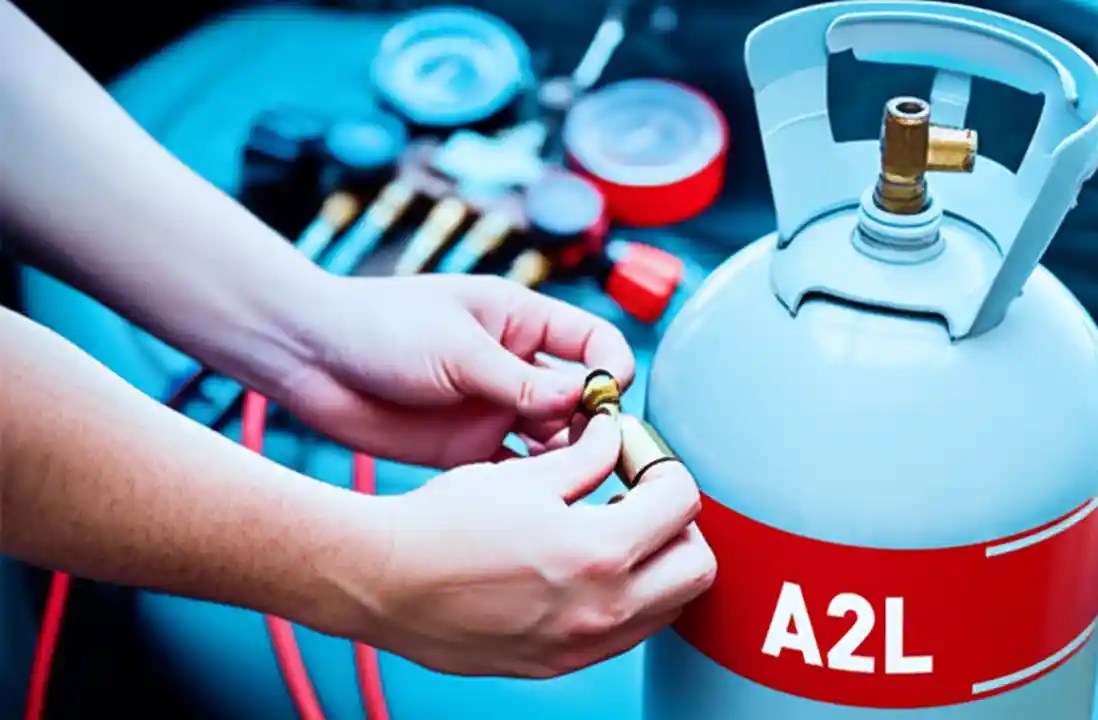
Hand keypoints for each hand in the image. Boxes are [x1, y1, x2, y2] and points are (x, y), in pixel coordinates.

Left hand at [274, 273, 635, 466]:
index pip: (593, 342)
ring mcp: (496, 409)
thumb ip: (520, 380)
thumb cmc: (380, 328)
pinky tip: (535, 500)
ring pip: (556, 439)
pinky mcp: (471, 448)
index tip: (608, 397)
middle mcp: (518, 367)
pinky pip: (518, 471)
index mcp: (522, 322)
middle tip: (596, 455)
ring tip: (570, 482)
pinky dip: (533, 485)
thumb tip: (584, 399)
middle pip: (582, 398)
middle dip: (594, 424)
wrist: (311, 359)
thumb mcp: (458, 348)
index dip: (610, 369)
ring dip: (568, 458)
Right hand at [349, 413, 715, 677]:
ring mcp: (581, 644)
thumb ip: (588, 456)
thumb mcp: (524, 475)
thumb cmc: (442, 525)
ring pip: (669, 608)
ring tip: (612, 534)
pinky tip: (586, 570)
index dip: (663, 468)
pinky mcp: (559, 663)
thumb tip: (616, 436)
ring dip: (658, 566)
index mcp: (597, 551)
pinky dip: (627, 599)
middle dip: (679, 525)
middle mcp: (601, 608)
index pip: (682, 503)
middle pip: (696, 567)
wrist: (384, 581)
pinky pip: (626, 634)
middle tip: (641, 500)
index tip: (636, 460)